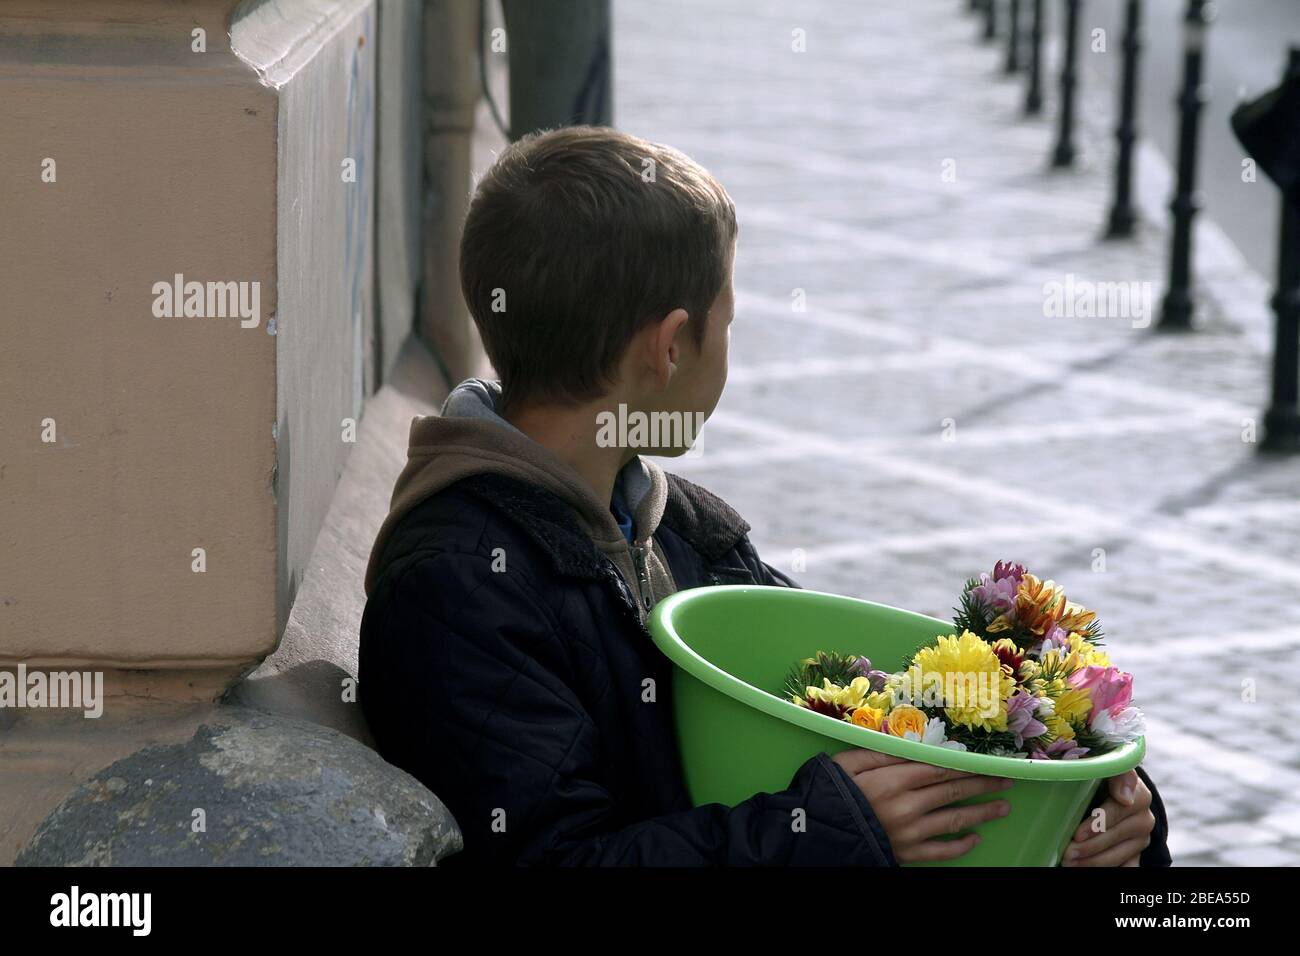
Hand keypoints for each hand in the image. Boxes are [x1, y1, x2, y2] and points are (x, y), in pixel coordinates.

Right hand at [832, 748, 1012, 863]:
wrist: (813, 834)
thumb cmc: (828, 792)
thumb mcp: (848, 761)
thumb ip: (879, 752)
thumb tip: (910, 744)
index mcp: (894, 779)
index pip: (940, 768)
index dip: (966, 765)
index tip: (986, 761)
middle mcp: (908, 805)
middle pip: (953, 792)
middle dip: (983, 785)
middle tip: (1005, 781)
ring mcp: (910, 832)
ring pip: (954, 821)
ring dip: (981, 813)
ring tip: (1002, 808)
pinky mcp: (907, 853)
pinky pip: (941, 852)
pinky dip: (961, 846)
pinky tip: (975, 839)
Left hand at [1062, 770, 1153, 866]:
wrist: (1115, 791)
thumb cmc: (1103, 777)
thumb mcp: (1106, 768)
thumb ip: (1115, 770)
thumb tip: (1124, 797)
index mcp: (1139, 794)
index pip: (1118, 811)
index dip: (1098, 823)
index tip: (1078, 834)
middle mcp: (1144, 817)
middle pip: (1115, 836)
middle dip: (1089, 846)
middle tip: (1067, 853)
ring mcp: (1142, 838)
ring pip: (1118, 855)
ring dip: (1093, 861)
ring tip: (1070, 862)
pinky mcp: (1138, 852)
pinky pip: (1127, 866)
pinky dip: (1111, 868)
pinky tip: (1087, 869)